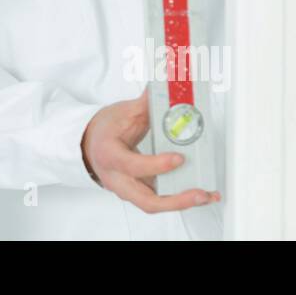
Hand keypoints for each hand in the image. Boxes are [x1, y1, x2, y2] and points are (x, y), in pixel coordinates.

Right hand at [81, 87, 221, 212]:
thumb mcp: (122, 113)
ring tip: (206, 195)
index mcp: (110, 156)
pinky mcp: (138, 193)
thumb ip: (147, 105)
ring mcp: (127, 190)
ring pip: (155, 205)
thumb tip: (167, 89)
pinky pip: (159, 200)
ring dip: (183, 202)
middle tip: (200, 194)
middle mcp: (117, 179)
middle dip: (177, 201)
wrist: (89, 144)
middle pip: (148, 201)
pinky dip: (179, 198)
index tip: (179, 158)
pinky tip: (198, 194)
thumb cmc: (103, 131)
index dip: (157, 165)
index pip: (133, 165)